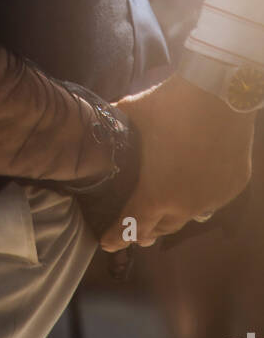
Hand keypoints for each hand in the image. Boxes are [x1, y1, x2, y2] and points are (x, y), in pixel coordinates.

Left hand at [98, 73, 254, 249]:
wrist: (219, 95)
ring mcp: (213, 199)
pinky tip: (194, 182)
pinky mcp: (233, 187)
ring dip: (175, 212)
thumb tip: (103, 119)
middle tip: (137, 229)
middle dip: (147, 229)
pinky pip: (212, 199)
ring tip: (166, 207)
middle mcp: (186, 206)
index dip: (116, 236)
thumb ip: (117, 123)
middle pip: (162, 228)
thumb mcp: (136, 113)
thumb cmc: (172, 106)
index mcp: (156, 193)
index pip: (131, 225)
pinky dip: (200, 194)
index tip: (106, 242)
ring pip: (190, 215)